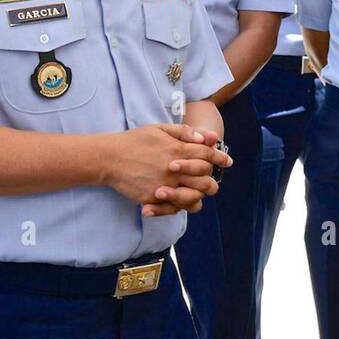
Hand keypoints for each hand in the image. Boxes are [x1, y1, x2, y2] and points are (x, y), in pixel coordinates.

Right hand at [104, 124, 231, 216]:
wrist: (110, 158)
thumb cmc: (135, 141)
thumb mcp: (160, 129)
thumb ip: (185, 132)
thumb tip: (207, 137)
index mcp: (178, 149)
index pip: (207, 155)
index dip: (220, 157)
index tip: (227, 161)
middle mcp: (175, 169)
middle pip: (206, 179)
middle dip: (212, 179)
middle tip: (211, 179)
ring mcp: (165, 186)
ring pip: (195, 197)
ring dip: (199, 195)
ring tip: (197, 192)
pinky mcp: (155, 198)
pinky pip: (176, 208)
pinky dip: (181, 206)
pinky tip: (181, 201)